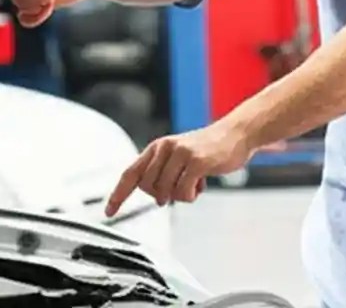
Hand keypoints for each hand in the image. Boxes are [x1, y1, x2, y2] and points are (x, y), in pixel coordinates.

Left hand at [104, 122, 254, 216]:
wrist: (236, 134)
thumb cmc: (209, 149)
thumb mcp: (180, 158)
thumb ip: (165, 174)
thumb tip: (157, 199)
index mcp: (157, 147)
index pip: (130, 174)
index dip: (118, 195)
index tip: (109, 212)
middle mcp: (164, 148)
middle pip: (147, 188)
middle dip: (162, 195)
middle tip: (181, 187)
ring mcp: (180, 153)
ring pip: (165, 192)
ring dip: (180, 195)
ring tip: (194, 183)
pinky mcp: (195, 161)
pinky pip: (182, 192)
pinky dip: (191, 195)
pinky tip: (201, 184)